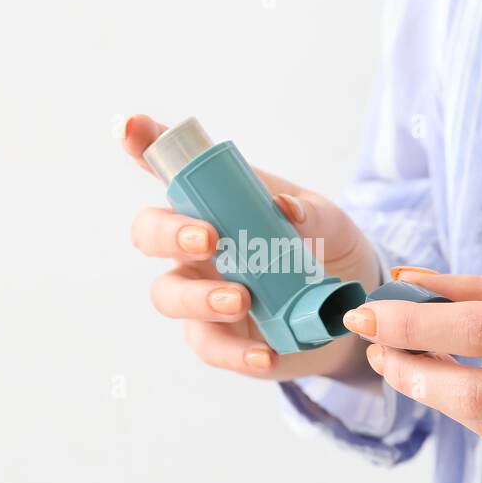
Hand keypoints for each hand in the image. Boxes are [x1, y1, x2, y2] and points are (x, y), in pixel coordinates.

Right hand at [123, 114, 379, 380]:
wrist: (348, 306)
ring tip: (241, 300)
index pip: (171, 170)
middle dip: (169, 233)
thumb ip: (311, 214)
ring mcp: (199, 292)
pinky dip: (235, 353)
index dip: (144, 146)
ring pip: (167, 294)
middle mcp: (195, 246)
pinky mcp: (218, 338)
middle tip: (209, 239)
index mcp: (215, 203)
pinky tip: (265, 353)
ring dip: (198, 296)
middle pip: (149, 233)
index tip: (132, 129)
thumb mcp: (330, 223)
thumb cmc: (327, 248)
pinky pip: (208, 346)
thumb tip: (284, 208)